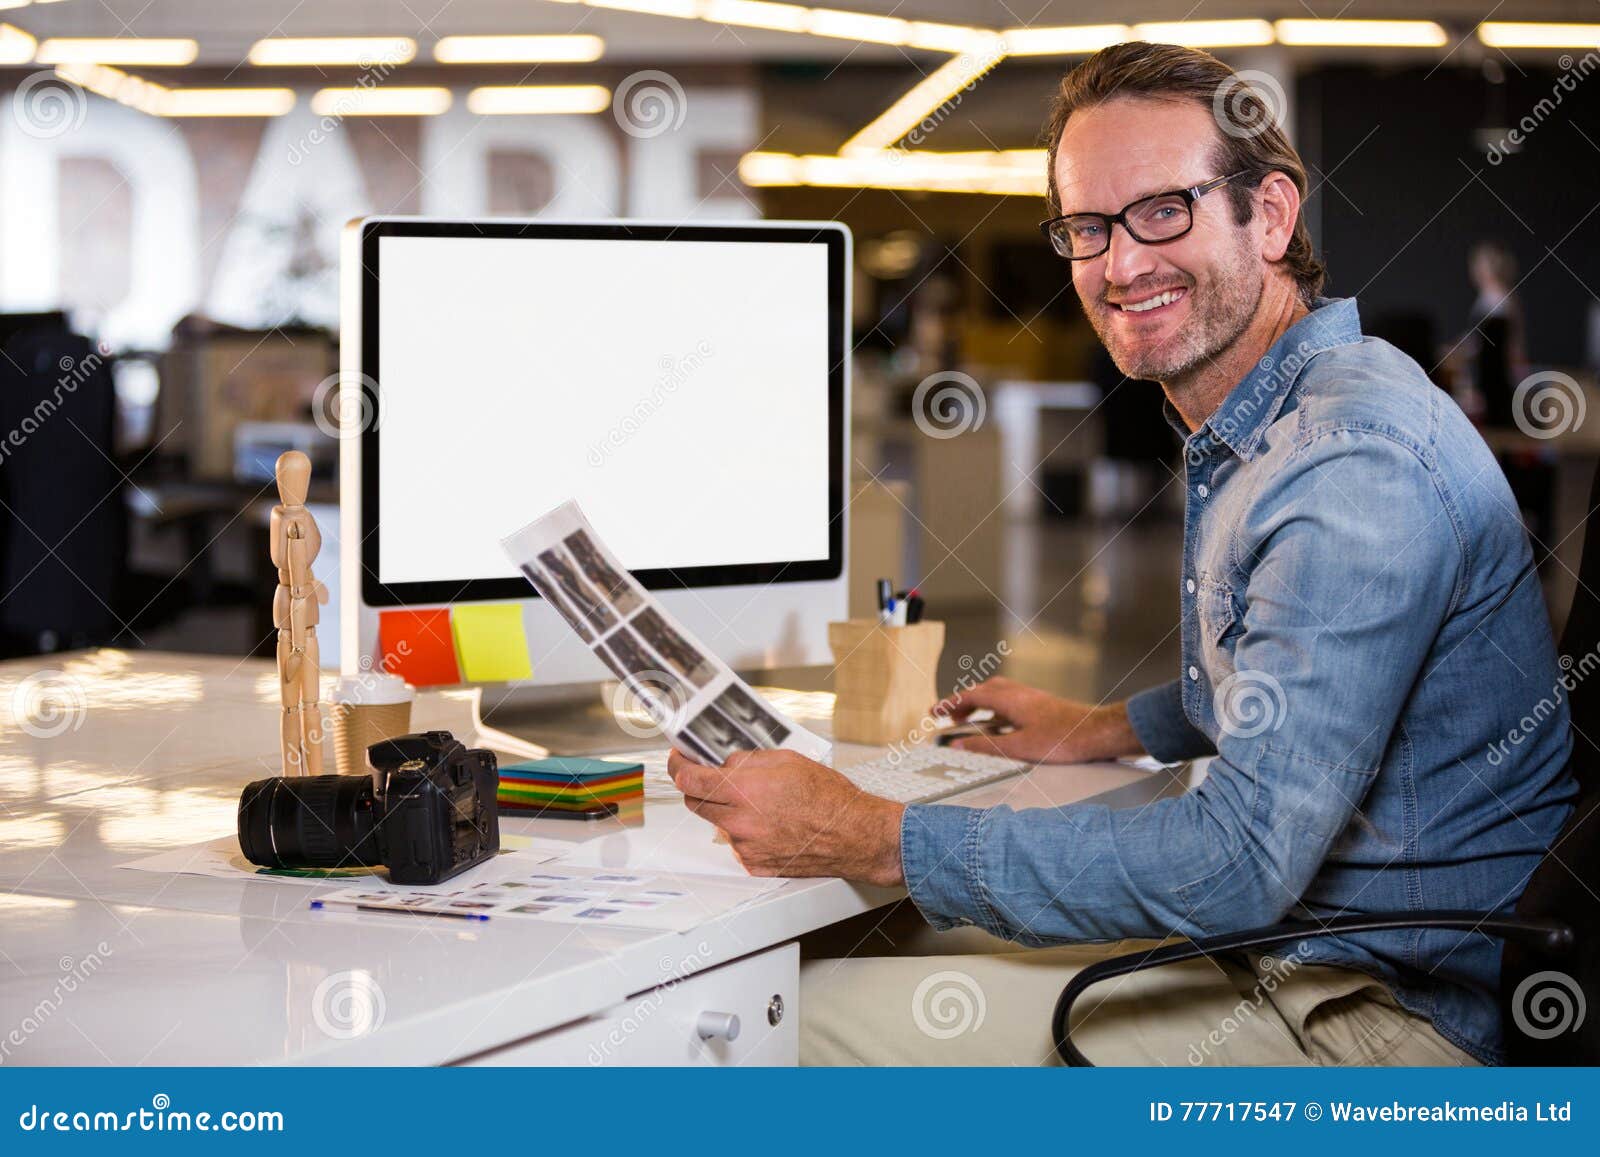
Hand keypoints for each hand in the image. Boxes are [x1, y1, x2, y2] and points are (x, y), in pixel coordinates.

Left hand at [667, 748, 904, 885]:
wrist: (853, 835)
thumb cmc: (829, 799)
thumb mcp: (787, 760)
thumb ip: (747, 760)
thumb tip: (725, 762)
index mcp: (743, 790)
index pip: (688, 779)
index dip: (678, 766)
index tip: (679, 760)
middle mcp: (739, 821)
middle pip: (695, 803)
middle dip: (700, 788)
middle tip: (716, 779)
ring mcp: (745, 847)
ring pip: (719, 825)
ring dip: (729, 812)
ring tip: (763, 805)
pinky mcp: (755, 865)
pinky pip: (739, 845)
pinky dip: (747, 834)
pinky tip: (772, 825)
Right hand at [931, 676, 1142, 763]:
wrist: (1096, 733)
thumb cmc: (1063, 738)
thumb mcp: (1018, 747)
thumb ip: (985, 746)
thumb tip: (959, 744)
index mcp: (1008, 699)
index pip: (970, 696)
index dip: (949, 704)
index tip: (934, 712)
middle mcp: (1018, 693)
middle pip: (982, 692)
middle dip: (963, 704)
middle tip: (949, 718)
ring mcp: (1031, 699)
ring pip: (997, 696)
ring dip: (979, 707)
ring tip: (970, 722)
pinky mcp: (1041, 707)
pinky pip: (1009, 704)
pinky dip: (995, 712)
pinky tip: (999, 727)